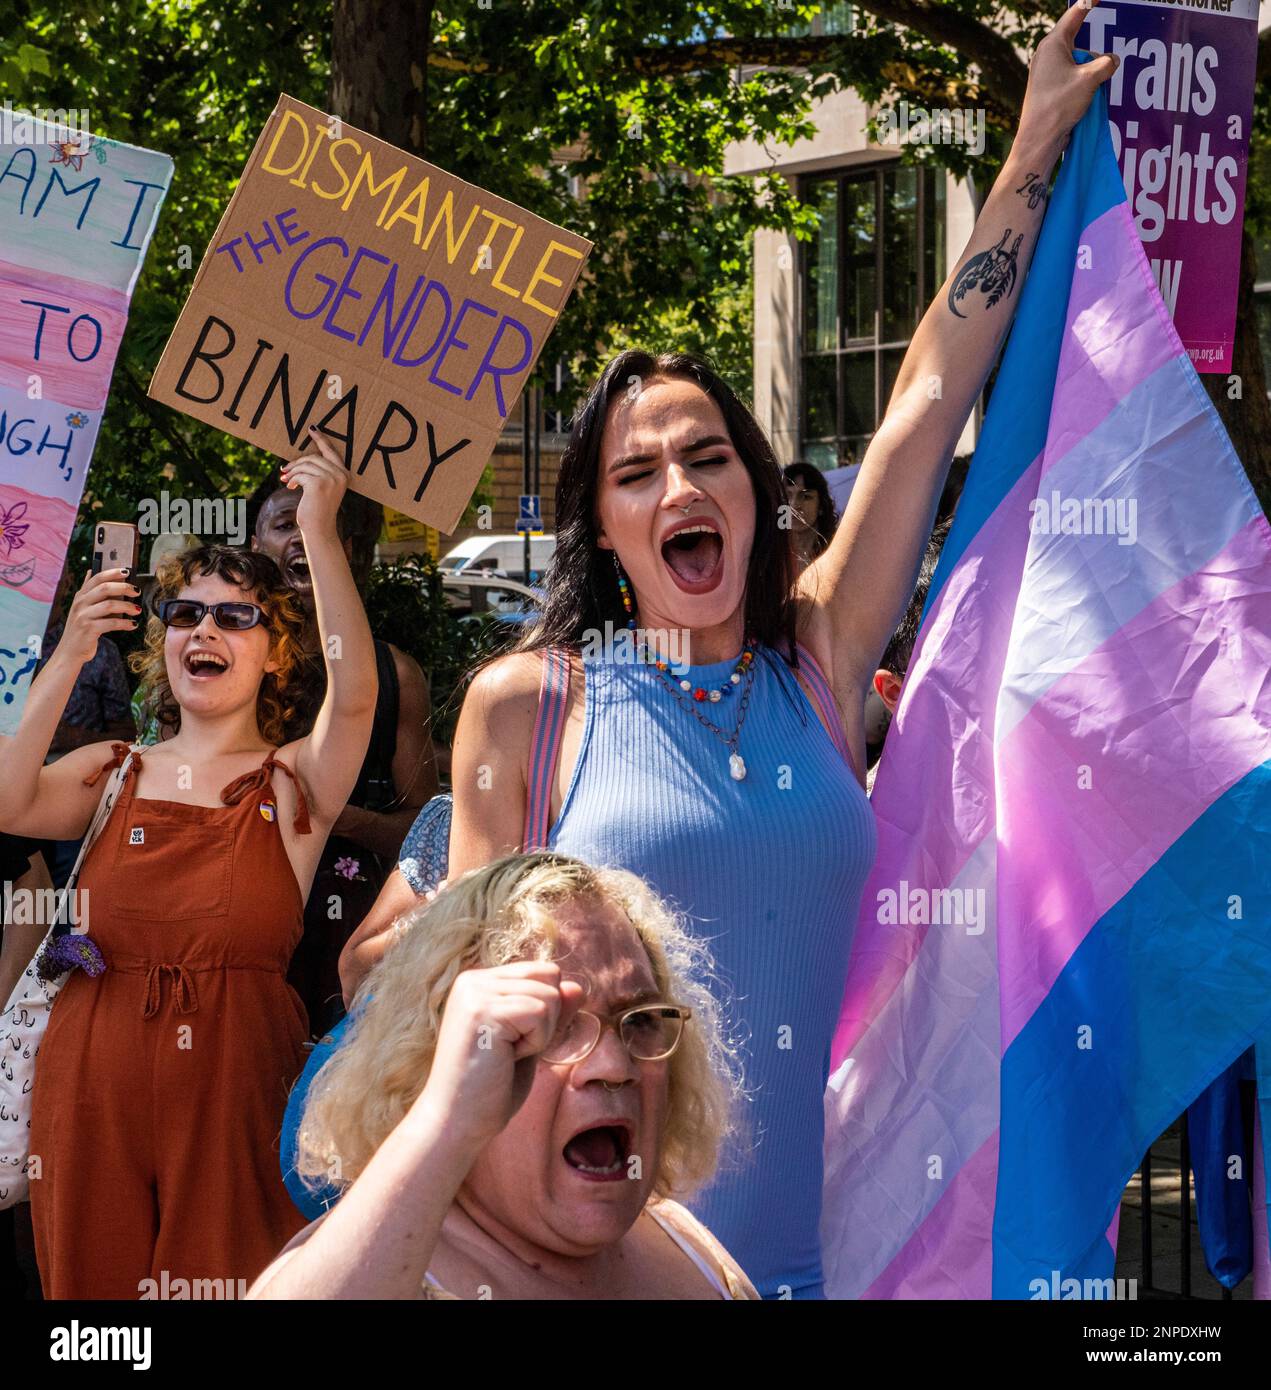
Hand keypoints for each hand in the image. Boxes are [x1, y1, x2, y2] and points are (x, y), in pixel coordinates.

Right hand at [58, 568, 139, 667]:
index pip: (97, 578)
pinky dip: (125, 623)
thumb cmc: (80, 629)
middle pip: (105, 588)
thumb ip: (87, 591)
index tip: (127, 571)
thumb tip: (90, 571)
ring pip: (110, 605)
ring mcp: (83, 616)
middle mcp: (80, 604)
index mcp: (80, 596)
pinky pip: (112, 623)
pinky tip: (133, 625)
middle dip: (124, 587)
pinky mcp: (89, 629)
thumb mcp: (80, 607)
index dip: (112, 572)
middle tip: (136, 591)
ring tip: (137, 610)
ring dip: (128, 607)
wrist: (69, 651)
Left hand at [281, 425, 347, 539]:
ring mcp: (331, 479)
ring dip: (292, 472)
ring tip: (286, 480)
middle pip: (314, 457)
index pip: (331, 452)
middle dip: (297, 462)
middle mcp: (340, 475)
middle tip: (285, 470)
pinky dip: (292, 479)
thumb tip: (298, 460)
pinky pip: (300, 474)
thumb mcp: (322, 488)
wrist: (319, 528)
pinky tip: (289, 486)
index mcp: (344, 474)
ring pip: (305, 464)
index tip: (311, 428)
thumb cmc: (318, 509)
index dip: (321, 439)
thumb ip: (318, 472)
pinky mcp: (319, 484)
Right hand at [415, 961, 584, 1148]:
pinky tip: (504, 1059)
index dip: (546, 1011)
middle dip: (546, 1019)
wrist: (458, 1124)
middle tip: (510, 1051)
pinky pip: (540, 1013)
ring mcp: (475, 992)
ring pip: (549, 995)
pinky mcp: (481, 1009)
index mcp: (480, 982)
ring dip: (540, 1035)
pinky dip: (535, 1043)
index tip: (514, 1043)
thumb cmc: (492, 1090)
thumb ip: (551, 1013)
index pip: (543, 970)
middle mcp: (474, 980)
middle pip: (550, 975)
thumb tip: (577, 987)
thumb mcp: (530, 1043)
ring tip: (505, 1056)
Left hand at [1018, 1, 1118, 164]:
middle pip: (1081, 45)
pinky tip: (1083, 101)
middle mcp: (1047, 54)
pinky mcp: (1049, 88)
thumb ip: (1107, 63)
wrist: (1039, 139)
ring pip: (1079, 64)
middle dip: (1092, 59)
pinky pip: (1073, 79)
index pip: (1076, 14)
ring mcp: (1046, 72)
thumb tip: (1111, 61)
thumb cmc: (1059, 105)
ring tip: (1084, 96)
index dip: (1090, 2)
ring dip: (1089, 76)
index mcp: (1053, 44)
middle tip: (1093, 78)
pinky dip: (1082, 86)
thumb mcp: (1091, 78)